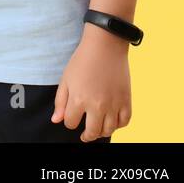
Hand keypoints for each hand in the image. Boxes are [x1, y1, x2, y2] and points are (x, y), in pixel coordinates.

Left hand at [52, 24, 131, 140]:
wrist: (105, 47)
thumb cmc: (82, 61)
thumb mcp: (65, 80)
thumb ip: (60, 102)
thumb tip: (57, 120)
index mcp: (79, 100)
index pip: (71, 123)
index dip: (69, 122)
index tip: (71, 118)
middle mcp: (97, 105)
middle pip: (92, 132)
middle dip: (86, 135)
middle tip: (85, 135)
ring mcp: (114, 104)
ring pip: (109, 130)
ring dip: (102, 132)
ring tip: (97, 128)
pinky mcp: (126, 101)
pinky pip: (125, 121)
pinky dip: (118, 125)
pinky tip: (112, 121)